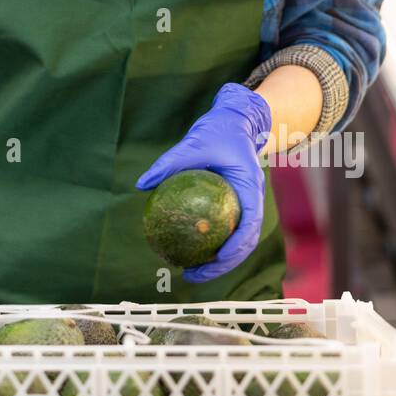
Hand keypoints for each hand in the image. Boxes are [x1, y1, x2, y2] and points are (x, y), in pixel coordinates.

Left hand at [135, 83, 271, 283]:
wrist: (239, 120)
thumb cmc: (219, 130)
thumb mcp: (194, 142)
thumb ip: (169, 162)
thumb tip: (141, 184)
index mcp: (250, 186)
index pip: (249, 223)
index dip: (236, 245)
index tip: (216, 257)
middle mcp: (254, 200)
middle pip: (246, 241)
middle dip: (224, 264)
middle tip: (194, 275)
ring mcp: (249, 204)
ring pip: (240, 241)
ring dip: (220, 261)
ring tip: (191, 272)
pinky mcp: (239, 205)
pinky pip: (230, 230)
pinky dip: (214, 244)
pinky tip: (191, 250)